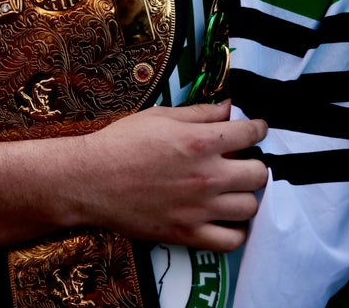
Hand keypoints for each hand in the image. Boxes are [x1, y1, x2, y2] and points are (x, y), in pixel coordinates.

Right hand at [79, 99, 267, 252]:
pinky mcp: (187, 234)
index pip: (251, 133)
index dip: (258, 129)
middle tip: (242, 162)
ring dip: (246, 196)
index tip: (255, 130)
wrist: (89, 180)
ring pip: (250, 207)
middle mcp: (206, 176)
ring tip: (233, 191)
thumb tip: (229, 107)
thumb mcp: (160, 117)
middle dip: (255, 164)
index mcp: (200, 141)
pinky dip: (236, 231)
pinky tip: (227, 220)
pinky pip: (231, 241)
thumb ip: (200, 113)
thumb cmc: (120, 143)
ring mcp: (199, 208)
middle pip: (259, 174)